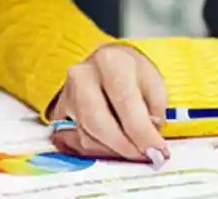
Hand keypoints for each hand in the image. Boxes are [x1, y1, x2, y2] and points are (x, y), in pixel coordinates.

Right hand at [48, 44, 169, 164]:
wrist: (107, 63)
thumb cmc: (133, 72)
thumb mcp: (155, 83)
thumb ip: (155, 112)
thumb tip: (149, 142)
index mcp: (110, 62)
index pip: (125, 103)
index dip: (142, 133)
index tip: (157, 152)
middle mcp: (82, 75)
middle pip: (98, 122)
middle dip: (124, 146)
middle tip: (144, 155)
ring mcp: (67, 92)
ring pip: (86, 135)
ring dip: (112, 149)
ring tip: (132, 147)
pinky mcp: (60, 109)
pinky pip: (76, 139)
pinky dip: (98, 148)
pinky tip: (114, 145)